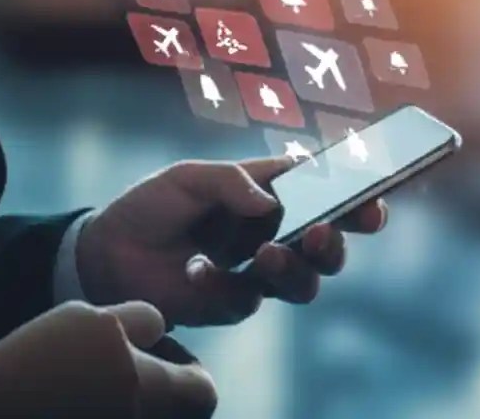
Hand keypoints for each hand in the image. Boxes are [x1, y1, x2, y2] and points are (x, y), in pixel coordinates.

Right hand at [0, 300, 215, 418]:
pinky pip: (119, 415)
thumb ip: (140, 320)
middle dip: (164, 384)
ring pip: (146, 412)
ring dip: (137, 395)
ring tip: (98, 376)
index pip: (204, 392)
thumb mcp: (94, 319)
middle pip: (181, 411)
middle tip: (130, 363)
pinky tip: (79, 394)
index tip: (160, 350)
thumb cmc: (42, 358)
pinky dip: (113, 406)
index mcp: (152, 391)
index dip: (191, 367)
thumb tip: (161, 329)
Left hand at [77, 157, 388, 326]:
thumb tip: (272, 203)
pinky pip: (246, 301)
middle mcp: (272, 233)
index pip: (324, 194)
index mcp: (269, 193)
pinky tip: (196, 269)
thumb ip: (231, 182)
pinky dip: (223, 284)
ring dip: (293, 269)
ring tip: (267, 254)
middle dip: (335, 243)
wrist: (106, 252)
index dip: (356, 198)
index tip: (373, 202)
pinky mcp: (232, 302)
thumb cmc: (152, 205)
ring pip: (303, 282)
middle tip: (321, 233)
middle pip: (327, 245)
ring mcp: (255, 272)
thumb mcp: (187, 178)